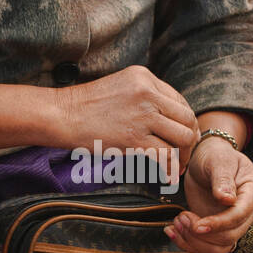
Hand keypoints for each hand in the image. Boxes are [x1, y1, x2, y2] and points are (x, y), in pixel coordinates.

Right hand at [55, 66, 200, 179]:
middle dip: (190, 139)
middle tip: (184, 154)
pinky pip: (165, 156)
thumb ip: (145, 94)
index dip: (185, 122)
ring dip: (183, 155)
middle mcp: (148, 93)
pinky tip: (168, 175)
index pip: (180, 100)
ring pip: (182, 138)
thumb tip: (169, 116)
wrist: (63, 114)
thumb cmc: (87, 105)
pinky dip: (170, 168)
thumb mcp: (121, 85)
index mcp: (145, 77)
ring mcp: (142, 115)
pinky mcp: (134, 138)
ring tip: (177, 165)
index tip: (182, 136)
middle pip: (187, 118)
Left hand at [165, 137, 252, 252]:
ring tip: (177, 222)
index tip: (197, 225)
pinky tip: (173, 230)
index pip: (239, 216)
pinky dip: (188, 244)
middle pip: (229, 237)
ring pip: (219, 248)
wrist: (207, 160)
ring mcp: (233, 224)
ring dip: (194, 242)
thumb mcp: (218, 160)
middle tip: (181, 217)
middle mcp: (248, 212)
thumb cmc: (215, 155)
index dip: (218, 224)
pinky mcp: (218, 230)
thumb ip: (223, 179)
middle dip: (201, 233)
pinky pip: (207, 247)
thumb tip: (228, 200)